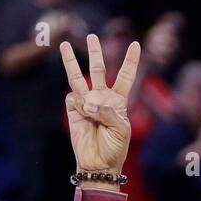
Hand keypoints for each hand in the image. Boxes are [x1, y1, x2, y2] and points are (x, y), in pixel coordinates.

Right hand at [60, 34, 140, 174]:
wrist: (98, 164)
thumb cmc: (114, 148)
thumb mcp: (121, 130)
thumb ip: (108, 113)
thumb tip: (89, 102)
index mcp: (119, 102)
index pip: (125, 76)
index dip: (130, 61)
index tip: (135, 44)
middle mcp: (102, 98)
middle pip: (98, 70)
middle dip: (95, 53)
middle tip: (92, 35)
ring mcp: (86, 103)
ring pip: (77, 77)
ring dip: (71, 61)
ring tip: (65, 44)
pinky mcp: (73, 110)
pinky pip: (73, 98)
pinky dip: (79, 104)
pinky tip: (84, 115)